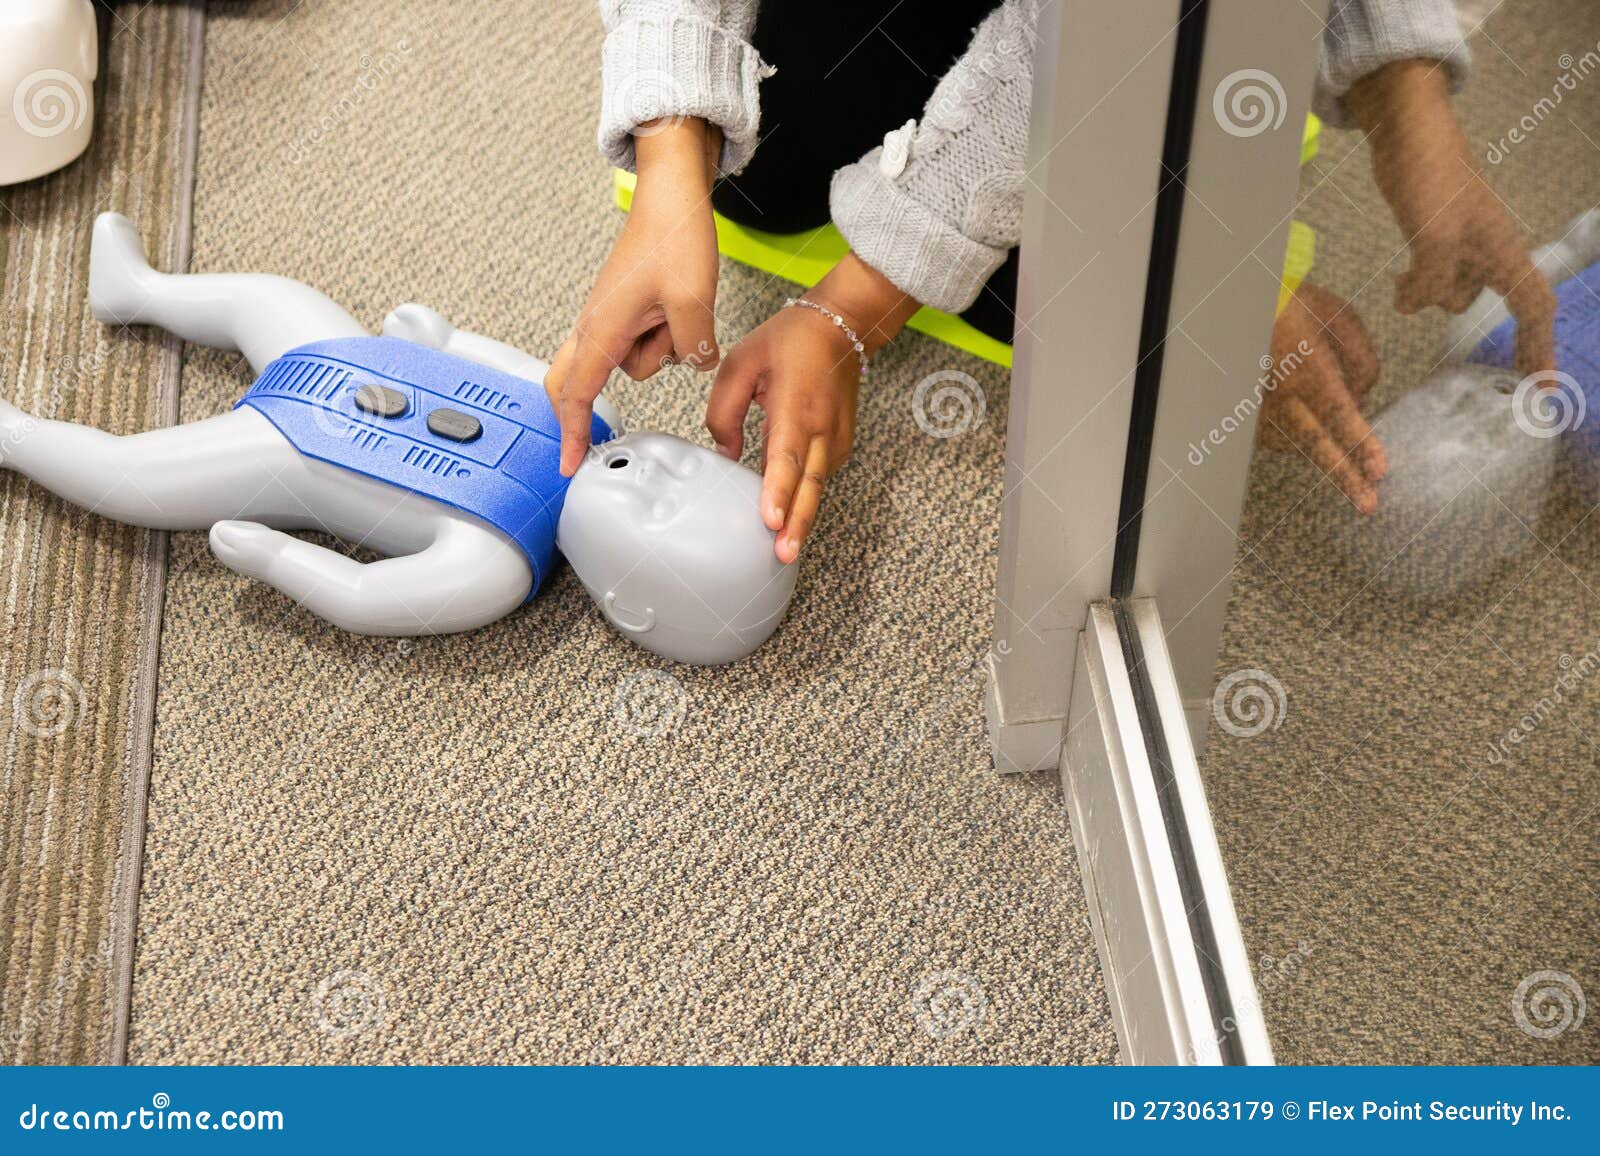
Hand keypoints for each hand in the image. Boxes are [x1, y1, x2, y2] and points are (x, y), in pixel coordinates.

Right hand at [547, 118, 722, 474]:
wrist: (672, 194)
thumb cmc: (673, 236)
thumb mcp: (694, 300)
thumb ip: (693, 346)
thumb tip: (696, 363)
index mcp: (602, 327)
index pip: (578, 394)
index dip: (572, 433)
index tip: (569, 464)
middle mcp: (595, 324)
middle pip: (572, 382)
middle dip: (582, 410)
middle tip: (592, 439)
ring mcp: (607, 315)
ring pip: (629, 363)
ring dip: (659, 352)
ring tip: (679, 311)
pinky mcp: (624, 307)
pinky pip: (640, 341)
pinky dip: (662, 337)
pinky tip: (677, 308)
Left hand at [706, 253, 919, 562]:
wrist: (842, 326)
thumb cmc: (791, 341)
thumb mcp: (741, 363)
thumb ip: (723, 411)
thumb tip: (725, 453)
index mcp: (795, 405)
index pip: (786, 456)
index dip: (778, 491)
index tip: (770, 519)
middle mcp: (821, 427)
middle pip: (809, 485)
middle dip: (796, 523)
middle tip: (782, 554)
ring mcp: (836, 438)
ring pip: (817, 487)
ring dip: (802, 517)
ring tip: (785, 548)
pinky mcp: (840, 445)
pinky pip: (820, 478)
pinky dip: (806, 499)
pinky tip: (791, 520)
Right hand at [1258, 284, 1386, 513]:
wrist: (1248, 307)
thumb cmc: (1297, 307)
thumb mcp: (1341, 317)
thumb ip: (1363, 358)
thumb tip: (1364, 397)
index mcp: (1309, 367)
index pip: (1340, 414)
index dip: (1361, 444)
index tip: (1379, 470)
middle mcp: (1283, 393)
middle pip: (1315, 444)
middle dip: (1343, 477)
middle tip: (1367, 505)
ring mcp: (1263, 406)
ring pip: (1299, 445)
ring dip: (1326, 457)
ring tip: (1351, 471)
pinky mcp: (1251, 413)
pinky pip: (1280, 438)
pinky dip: (1300, 442)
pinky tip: (1315, 436)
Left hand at [1347, 59, 1555, 376]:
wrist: (1408, 135)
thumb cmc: (1430, 177)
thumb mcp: (1432, 237)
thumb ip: (1434, 282)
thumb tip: (1420, 306)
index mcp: (1503, 252)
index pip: (1533, 310)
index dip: (1539, 350)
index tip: (1544, 390)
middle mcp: (1492, 253)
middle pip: (1496, 306)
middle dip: (1497, 338)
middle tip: (1503, 383)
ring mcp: (1465, 247)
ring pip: (1452, 295)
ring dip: (1429, 294)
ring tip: (1406, 275)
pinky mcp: (1438, 241)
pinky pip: (1432, 280)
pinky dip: (1415, 286)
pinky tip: (1399, 279)